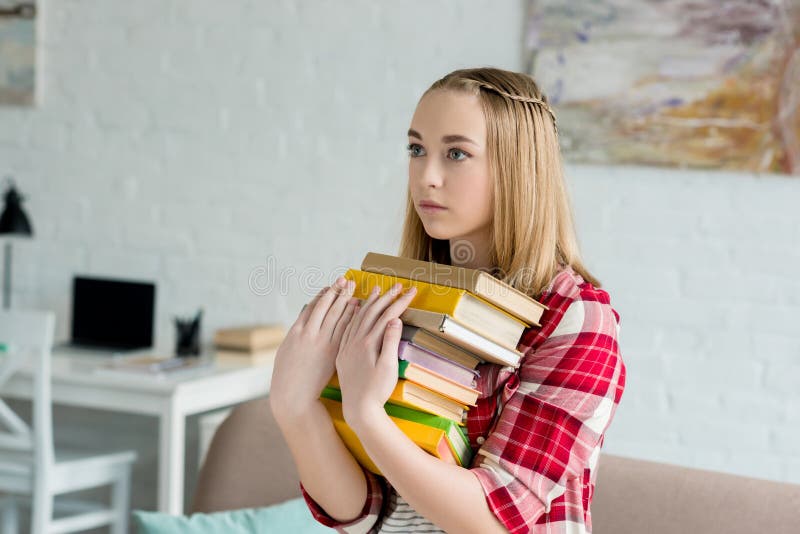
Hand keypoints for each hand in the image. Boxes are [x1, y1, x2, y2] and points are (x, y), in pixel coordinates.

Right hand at [269, 276, 357, 420]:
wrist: (293, 395)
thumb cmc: (287, 375)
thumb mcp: (287, 350)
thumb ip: (296, 334)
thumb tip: (303, 321)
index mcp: (296, 332)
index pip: (312, 307)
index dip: (322, 295)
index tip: (330, 286)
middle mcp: (309, 334)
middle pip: (325, 307)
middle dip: (336, 292)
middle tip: (345, 279)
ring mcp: (321, 342)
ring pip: (336, 315)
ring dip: (345, 300)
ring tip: (353, 288)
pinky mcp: (332, 352)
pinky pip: (344, 330)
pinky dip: (350, 317)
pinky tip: (358, 308)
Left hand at [335, 282, 416, 429]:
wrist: (358, 409)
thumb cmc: (377, 391)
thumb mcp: (389, 367)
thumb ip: (391, 342)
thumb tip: (395, 319)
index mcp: (368, 343)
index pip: (386, 315)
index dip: (399, 302)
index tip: (411, 291)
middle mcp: (355, 341)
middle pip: (371, 312)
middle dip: (386, 297)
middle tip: (397, 285)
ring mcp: (347, 346)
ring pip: (357, 317)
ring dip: (368, 302)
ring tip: (377, 290)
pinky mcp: (342, 353)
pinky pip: (346, 327)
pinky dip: (353, 315)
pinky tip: (356, 310)